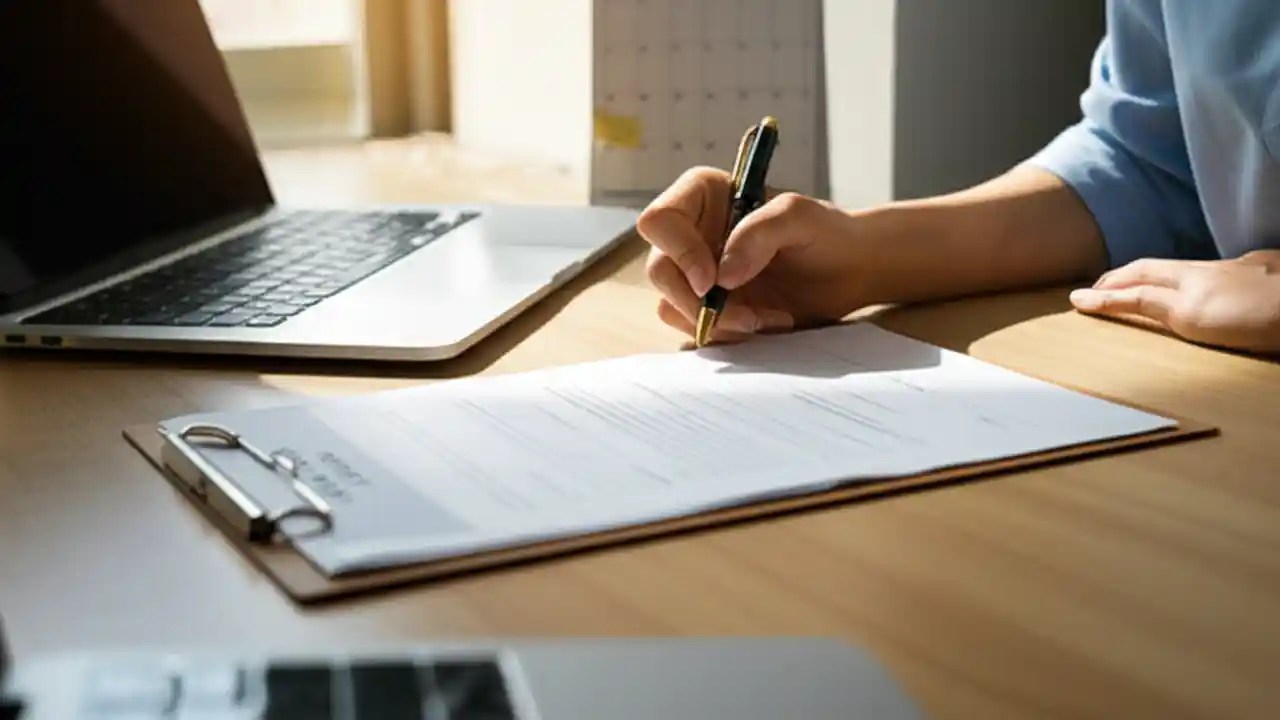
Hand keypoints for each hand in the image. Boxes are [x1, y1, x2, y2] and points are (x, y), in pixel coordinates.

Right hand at [637, 167, 871, 341]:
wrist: (849, 272)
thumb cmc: (828, 232)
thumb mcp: (802, 217)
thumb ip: (760, 233)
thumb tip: (721, 275)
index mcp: (703, 197)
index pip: (660, 220)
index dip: (678, 252)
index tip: (711, 281)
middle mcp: (692, 234)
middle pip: (660, 271)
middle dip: (698, 302)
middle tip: (747, 317)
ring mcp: (696, 274)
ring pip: (671, 306)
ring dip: (718, 323)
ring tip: (766, 319)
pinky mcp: (708, 307)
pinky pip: (694, 329)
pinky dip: (727, 336)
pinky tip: (765, 325)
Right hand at [1069, 251, 1279, 353]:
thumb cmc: (1253, 316)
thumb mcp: (1191, 314)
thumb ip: (1148, 302)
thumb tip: (1101, 293)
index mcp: (1185, 281)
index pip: (1135, 283)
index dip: (1105, 292)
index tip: (1077, 299)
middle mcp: (1206, 272)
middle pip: (1154, 271)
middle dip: (1122, 278)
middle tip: (1098, 290)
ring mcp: (1235, 272)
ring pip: (1182, 272)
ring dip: (1153, 278)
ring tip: (1137, 289)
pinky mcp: (1261, 277)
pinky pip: (1213, 278)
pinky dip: (1191, 282)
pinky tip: (1204, 289)